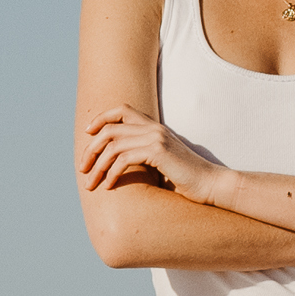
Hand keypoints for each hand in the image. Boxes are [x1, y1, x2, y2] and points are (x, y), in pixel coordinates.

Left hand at [78, 110, 226, 201]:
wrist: (211, 185)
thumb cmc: (186, 179)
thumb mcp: (160, 163)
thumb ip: (141, 156)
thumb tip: (115, 163)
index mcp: (154, 127)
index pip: (122, 109)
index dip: (100, 118)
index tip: (87, 134)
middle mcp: (154, 129)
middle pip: (110, 129)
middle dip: (91, 149)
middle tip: (83, 168)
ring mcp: (156, 138)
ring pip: (113, 145)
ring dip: (98, 165)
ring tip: (91, 183)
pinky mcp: (158, 152)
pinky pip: (124, 158)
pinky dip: (112, 173)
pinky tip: (109, 186)